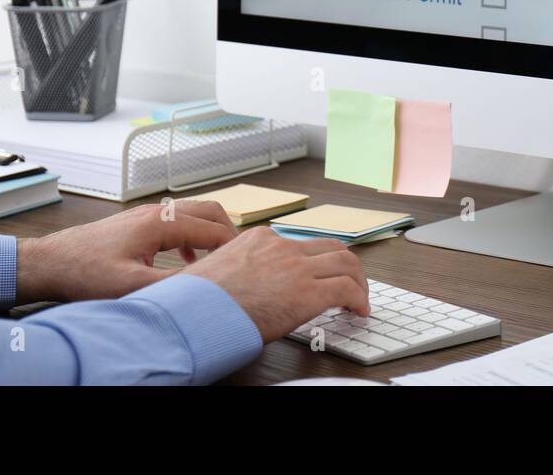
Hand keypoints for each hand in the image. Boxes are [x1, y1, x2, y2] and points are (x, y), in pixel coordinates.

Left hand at [16, 200, 236, 303]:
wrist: (50, 262)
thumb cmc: (83, 271)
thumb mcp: (130, 285)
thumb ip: (170, 283)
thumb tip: (203, 285)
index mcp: (160, 222)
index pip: (212, 228)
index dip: (233, 246)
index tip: (246, 262)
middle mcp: (157, 212)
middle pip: (208, 210)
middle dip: (228, 232)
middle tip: (240, 256)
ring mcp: (146, 214)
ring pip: (193, 214)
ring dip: (210, 232)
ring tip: (219, 258)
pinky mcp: (137, 223)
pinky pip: (178, 221)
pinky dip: (192, 236)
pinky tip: (187, 260)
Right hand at [184, 226, 369, 341]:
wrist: (193, 313)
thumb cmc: (195, 300)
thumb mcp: (214, 271)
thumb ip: (235, 270)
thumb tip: (237, 286)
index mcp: (259, 239)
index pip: (300, 244)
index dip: (316, 261)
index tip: (320, 275)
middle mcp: (281, 247)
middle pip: (330, 247)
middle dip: (346, 265)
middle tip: (352, 283)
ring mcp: (296, 267)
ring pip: (346, 262)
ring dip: (358, 281)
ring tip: (359, 298)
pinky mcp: (307, 292)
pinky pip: (347, 290)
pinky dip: (359, 299)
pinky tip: (359, 311)